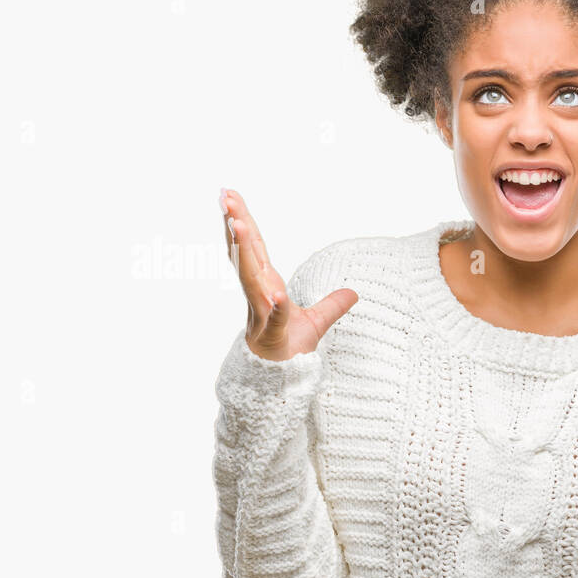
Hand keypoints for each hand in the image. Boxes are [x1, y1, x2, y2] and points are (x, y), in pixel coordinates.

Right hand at [220, 187, 357, 360]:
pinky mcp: (273, 335)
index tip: (229, 197)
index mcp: (266, 284)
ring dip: (244, 252)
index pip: (254, 248)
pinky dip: (277, 307)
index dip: (243, 222)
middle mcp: (260, 294)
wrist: (280, 380)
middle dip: (235, 226)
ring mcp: (263, 313)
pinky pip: (276, 318)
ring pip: (251, 279)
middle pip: (246, 255)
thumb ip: (332, 305)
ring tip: (239, 225)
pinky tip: (278, 295)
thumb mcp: (317, 322)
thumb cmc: (289, 348)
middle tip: (224, 198)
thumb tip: (353, 293)